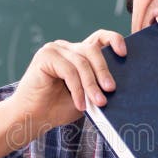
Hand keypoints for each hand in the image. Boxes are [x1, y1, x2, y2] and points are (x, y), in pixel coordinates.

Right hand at [11, 29, 126, 133]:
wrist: (33, 118)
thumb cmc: (59, 108)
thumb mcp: (87, 95)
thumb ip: (99, 85)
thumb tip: (119, 84)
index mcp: (78, 53)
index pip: (99, 38)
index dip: (114, 40)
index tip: (124, 54)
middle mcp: (67, 47)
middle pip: (92, 50)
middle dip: (104, 71)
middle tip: (111, 90)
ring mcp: (55, 49)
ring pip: (81, 62)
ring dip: (91, 85)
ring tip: (98, 103)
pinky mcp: (45, 56)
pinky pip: (69, 70)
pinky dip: (77, 89)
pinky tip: (80, 104)